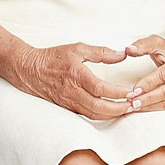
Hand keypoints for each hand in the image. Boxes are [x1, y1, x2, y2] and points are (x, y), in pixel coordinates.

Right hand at [10, 43, 129, 119]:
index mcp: (76, 74)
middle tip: (134, 105)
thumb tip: (121, 55)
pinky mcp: (66, 107)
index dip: (118, 93)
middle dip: (119, 108)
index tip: (132, 91)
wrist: (30, 69)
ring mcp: (69, 101)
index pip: (101, 89)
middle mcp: (72, 91)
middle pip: (99, 107)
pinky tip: (111, 112)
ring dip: (112, 115)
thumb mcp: (78, 48)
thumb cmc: (53, 57)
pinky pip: (86, 115)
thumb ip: (101, 52)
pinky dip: (101, 116)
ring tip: (126, 110)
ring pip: (94, 114)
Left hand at [123, 34, 164, 112]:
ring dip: (150, 106)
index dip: (148, 83)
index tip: (135, 89)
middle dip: (148, 98)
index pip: (163, 75)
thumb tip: (129, 50)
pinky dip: (155, 108)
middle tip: (133, 102)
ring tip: (135, 107)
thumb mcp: (156, 42)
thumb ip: (142, 45)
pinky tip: (142, 108)